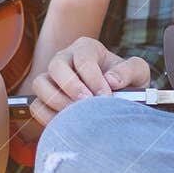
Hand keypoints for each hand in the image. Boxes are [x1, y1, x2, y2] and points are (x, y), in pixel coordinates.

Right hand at [29, 36, 148, 127]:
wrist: (118, 100)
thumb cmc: (126, 83)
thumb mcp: (137, 72)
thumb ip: (129, 70)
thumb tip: (111, 81)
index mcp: (86, 48)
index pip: (83, 58)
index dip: (93, 78)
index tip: (106, 96)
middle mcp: (64, 59)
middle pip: (56, 66)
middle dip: (72, 87)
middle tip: (87, 104)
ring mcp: (51, 79)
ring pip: (40, 84)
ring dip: (57, 101)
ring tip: (77, 115)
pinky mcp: (44, 99)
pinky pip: (36, 106)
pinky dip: (48, 116)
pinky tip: (67, 124)